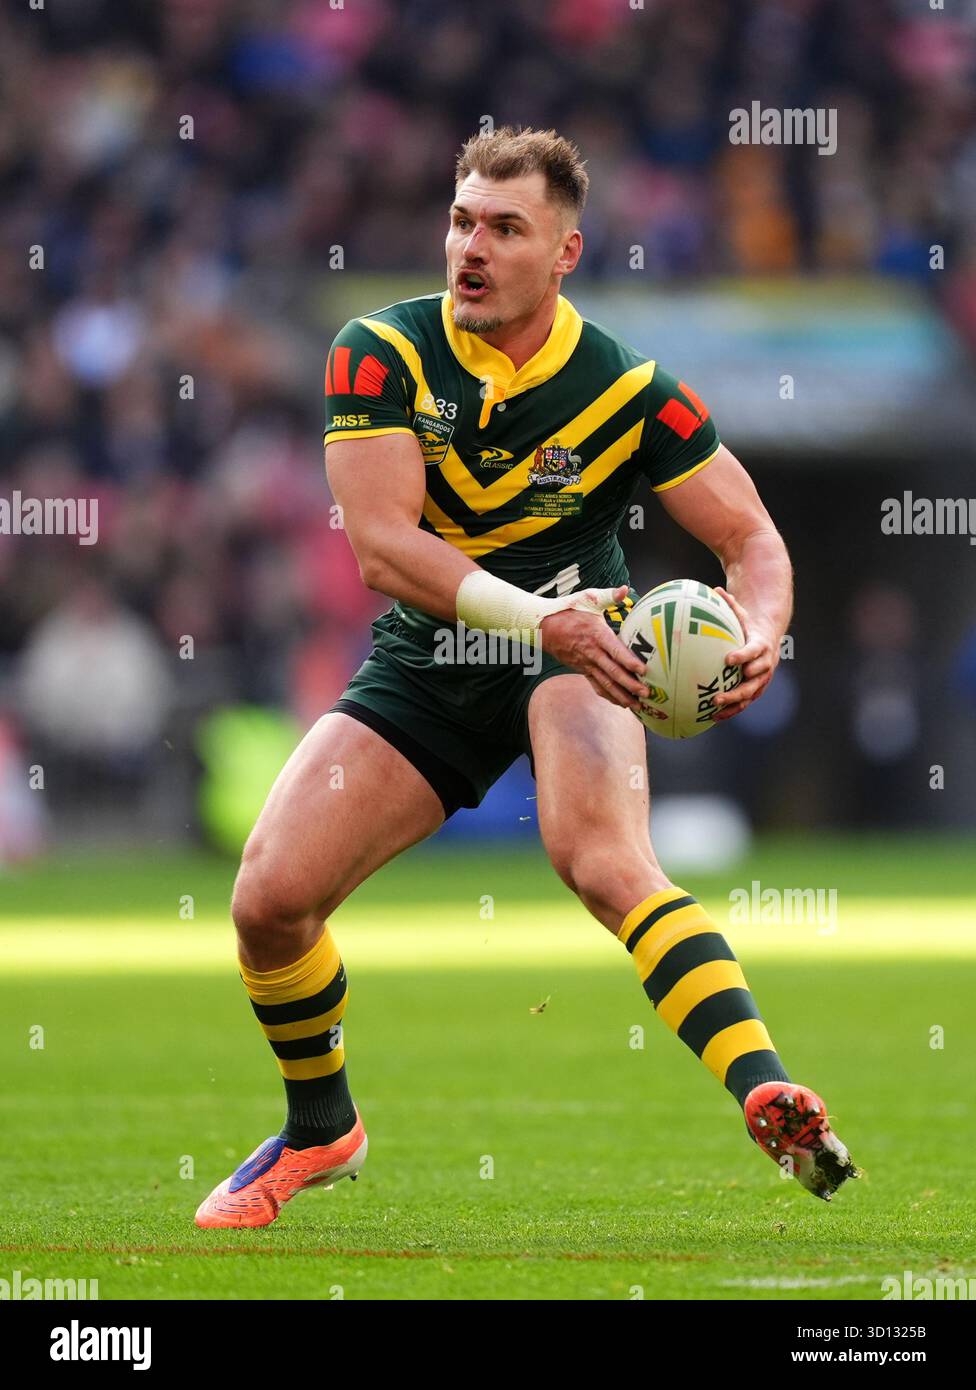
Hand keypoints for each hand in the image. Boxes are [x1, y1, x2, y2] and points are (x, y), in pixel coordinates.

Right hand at [539, 585, 647, 708]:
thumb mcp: (588, 598)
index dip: (629, 661)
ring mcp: (586, 664)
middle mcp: (592, 652)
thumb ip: (609, 596)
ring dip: (621, 695)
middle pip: (613, 671)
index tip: (643, 671)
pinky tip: (621, 703)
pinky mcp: (582, 670)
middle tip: (646, 693)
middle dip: (630, 684)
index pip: (615, 651)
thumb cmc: (568, 610)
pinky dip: (609, 696)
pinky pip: (597, 685)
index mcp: (596, 635)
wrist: (543, 626)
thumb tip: (624, 589)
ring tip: (637, 705)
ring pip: (606, 683)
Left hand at [712, 586, 779, 720]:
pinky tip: (713, 717)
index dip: (743, 656)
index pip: (754, 651)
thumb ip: (730, 604)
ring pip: (749, 695)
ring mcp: (761, 679)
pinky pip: (744, 702)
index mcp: (761, 646)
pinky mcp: (756, 688)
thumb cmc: (748, 625)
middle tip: (717, 695)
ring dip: (733, 703)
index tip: (728, 659)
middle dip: (736, 689)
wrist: (767, 638)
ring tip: (714, 707)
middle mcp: (765, 664)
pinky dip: (731, 710)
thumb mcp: (741, 613)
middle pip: (753, 680)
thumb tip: (713, 589)